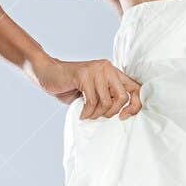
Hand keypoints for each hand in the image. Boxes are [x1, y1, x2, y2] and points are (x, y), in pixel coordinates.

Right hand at [28, 55, 142, 118]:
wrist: (48, 73)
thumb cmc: (73, 87)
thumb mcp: (97, 93)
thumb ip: (110, 98)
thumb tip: (126, 115)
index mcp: (114, 72)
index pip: (136, 88)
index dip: (135, 105)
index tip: (124, 117)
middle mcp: (108, 68)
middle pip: (122, 97)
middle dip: (111, 112)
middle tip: (100, 116)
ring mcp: (96, 69)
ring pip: (106, 101)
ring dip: (96, 114)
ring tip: (88, 114)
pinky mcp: (84, 74)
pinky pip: (92, 101)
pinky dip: (87, 112)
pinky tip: (82, 114)